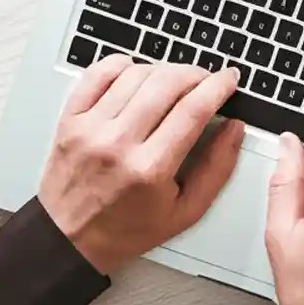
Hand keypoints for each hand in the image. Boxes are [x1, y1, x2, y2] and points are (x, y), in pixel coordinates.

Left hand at [37, 55, 244, 273]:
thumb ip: (216, 168)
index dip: (218, 86)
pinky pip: (98, 73)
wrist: (68, 240)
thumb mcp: (185, 212)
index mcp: (150, 170)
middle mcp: (118, 144)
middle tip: (206, 79)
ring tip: (174, 81)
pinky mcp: (70, 119)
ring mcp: (90, 128)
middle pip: (167, 83)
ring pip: (137, 73)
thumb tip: (235, 129)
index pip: (193, 110)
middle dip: (196, 73)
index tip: (229, 78)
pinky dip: (122, 65)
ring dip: (164, 69)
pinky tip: (136, 73)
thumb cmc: (126, 228)